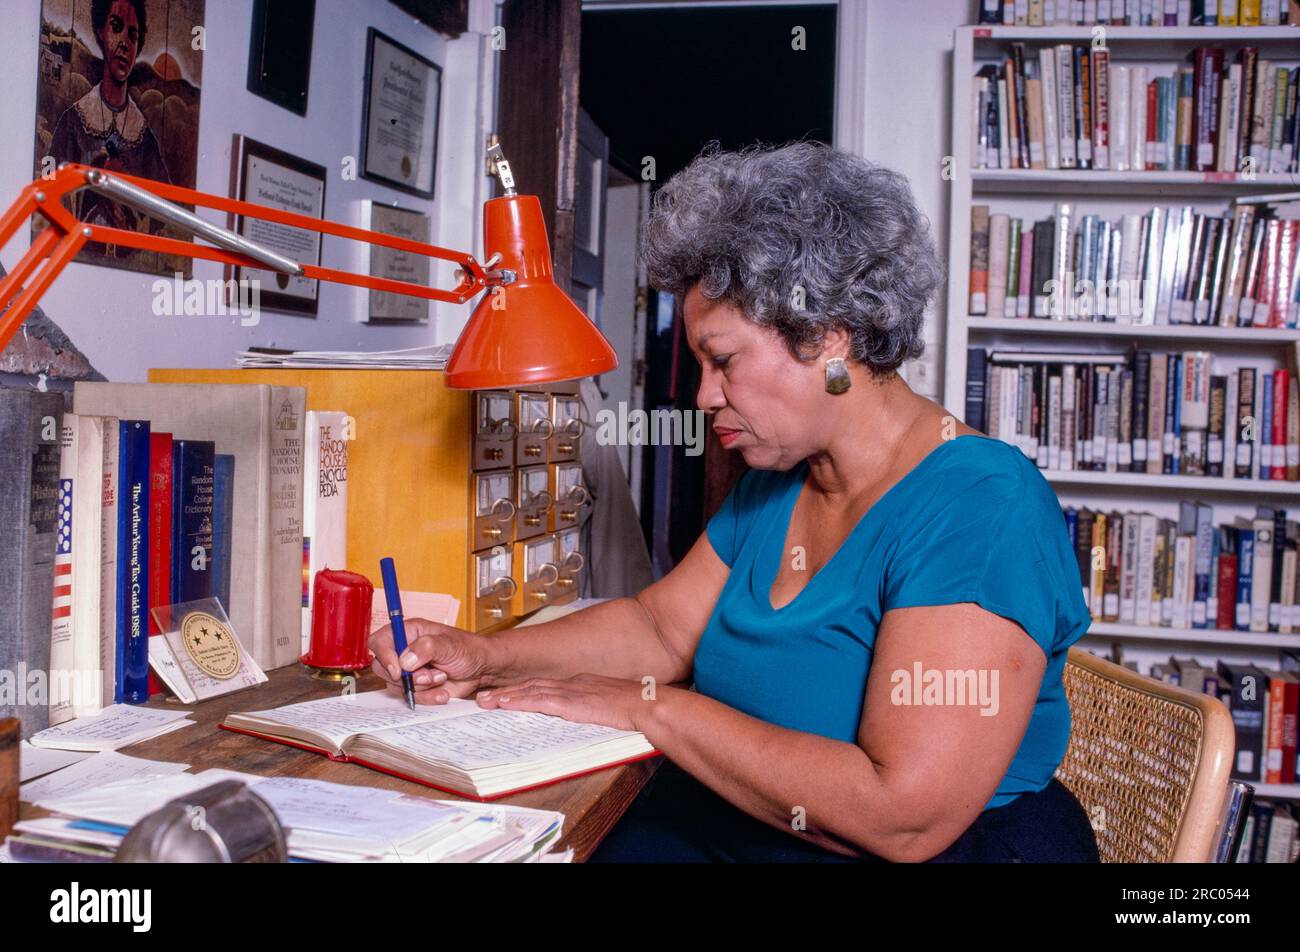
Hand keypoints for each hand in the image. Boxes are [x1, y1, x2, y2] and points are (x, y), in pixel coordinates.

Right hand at [368, 618, 494, 705]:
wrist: (482, 669)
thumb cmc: (468, 649)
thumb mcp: (449, 644)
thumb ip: (425, 648)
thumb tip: (405, 659)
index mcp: (409, 632)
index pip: (380, 641)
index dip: (384, 656)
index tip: (398, 670)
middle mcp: (405, 650)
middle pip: (382, 667)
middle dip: (407, 676)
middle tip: (429, 675)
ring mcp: (409, 670)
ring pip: (396, 685)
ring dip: (420, 687)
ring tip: (441, 677)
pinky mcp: (416, 686)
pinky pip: (409, 697)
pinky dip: (426, 697)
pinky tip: (442, 691)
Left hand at [474, 673, 661, 732]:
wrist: (648, 704)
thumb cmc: (637, 708)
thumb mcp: (612, 706)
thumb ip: (597, 710)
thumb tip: (590, 719)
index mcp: (583, 684)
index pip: (546, 686)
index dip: (524, 690)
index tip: (507, 694)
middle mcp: (573, 683)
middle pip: (533, 686)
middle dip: (507, 692)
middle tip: (485, 697)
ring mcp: (571, 691)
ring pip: (530, 691)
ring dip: (506, 696)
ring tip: (485, 701)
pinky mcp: (571, 702)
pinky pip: (538, 701)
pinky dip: (519, 701)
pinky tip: (504, 704)